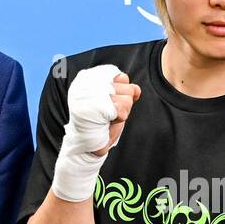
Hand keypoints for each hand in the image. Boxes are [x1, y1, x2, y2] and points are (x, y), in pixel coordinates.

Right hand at [52, 65, 140, 201]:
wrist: (88, 147)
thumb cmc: (100, 125)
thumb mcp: (116, 104)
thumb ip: (126, 92)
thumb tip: (136, 89)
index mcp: (89, 78)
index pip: (121, 76)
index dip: (123, 93)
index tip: (111, 105)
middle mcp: (87, 82)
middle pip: (126, 86)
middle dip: (123, 104)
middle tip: (108, 114)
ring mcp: (91, 93)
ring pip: (126, 98)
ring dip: (121, 112)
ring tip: (106, 118)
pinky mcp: (96, 106)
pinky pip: (122, 109)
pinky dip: (118, 119)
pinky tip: (106, 122)